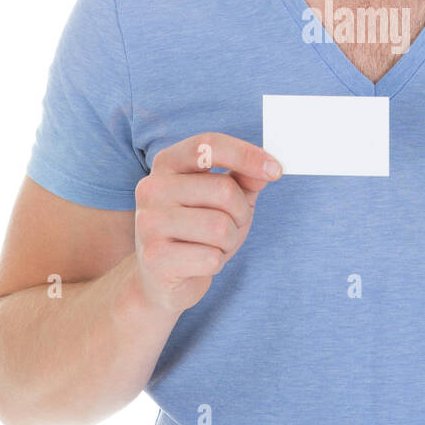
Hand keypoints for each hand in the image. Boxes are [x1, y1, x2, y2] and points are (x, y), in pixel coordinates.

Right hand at [133, 132, 280, 314]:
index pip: (208, 145)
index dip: (246, 154)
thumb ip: (244, 178)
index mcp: (167, 164)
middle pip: (224, 189)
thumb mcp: (225, 199)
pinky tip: (198, 263)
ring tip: (212, 245)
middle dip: (241, 213)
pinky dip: (216, 263)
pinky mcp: (154, 258)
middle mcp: (151, 188)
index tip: (275, 170)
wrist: (162, 279)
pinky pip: (211, 258)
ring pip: (220, 227)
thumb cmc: (197, 233)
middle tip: (231, 225)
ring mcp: (148, 222)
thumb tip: (267, 168)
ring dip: (229, 240)